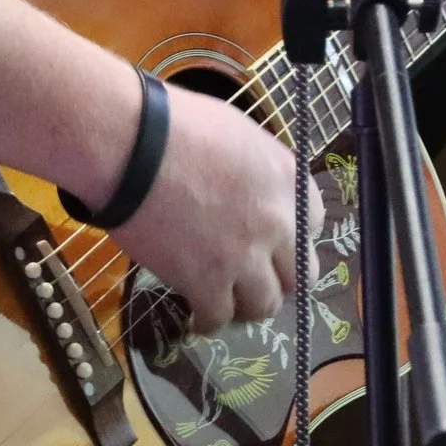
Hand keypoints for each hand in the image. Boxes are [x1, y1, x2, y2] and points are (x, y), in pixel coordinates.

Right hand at [105, 85, 320, 334]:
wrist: (132, 146)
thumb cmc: (174, 124)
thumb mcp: (236, 134)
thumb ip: (255, 170)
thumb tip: (245, 187)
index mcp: (288, 179)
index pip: (313, 223)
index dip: (290, 235)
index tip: (270, 239)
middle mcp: (277, 222)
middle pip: (299, 273)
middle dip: (277, 277)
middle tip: (253, 276)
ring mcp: (245, 257)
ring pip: (265, 305)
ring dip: (247, 304)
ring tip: (226, 301)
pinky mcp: (207, 282)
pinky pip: (218, 317)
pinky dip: (208, 321)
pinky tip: (197, 318)